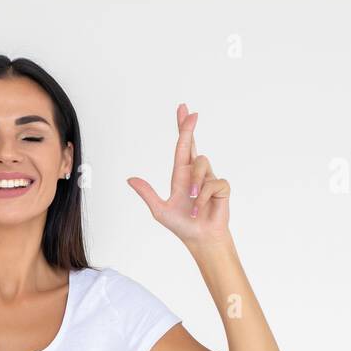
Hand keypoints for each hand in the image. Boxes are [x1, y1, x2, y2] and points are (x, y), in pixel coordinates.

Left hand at [127, 103, 231, 248]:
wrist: (200, 239)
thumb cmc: (182, 225)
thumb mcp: (159, 209)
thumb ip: (147, 193)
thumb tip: (130, 179)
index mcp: (180, 175)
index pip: (181, 147)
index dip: (183, 129)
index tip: (184, 110)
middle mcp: (195, 174)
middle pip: (193, 144)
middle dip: (190, 128)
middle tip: (191, 113)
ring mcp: (209, 179)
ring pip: (201, 164)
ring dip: (194, 184)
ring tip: (191, 201)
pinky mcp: (221, 188)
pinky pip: (212, 183)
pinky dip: (203, 197)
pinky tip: (200, 208)